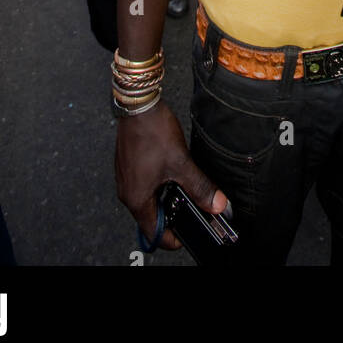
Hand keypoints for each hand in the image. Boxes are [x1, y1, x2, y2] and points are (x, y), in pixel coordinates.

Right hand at [116, 101, 227, 249]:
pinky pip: (144, 185)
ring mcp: (126, 177)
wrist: (139, 105)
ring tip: (183, 188)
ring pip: (148, 200)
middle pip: (151, 217)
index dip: (174, 238)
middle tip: (191, 208)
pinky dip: (159, 185)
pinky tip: (171, 172)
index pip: (154, 233)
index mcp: (136, 198)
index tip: (188, 234)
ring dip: (166, 199)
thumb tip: (216, 204)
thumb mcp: (181, 163)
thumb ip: (200, 187)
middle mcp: (127, 191)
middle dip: (173, 216)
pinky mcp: (128, 165)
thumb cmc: (151, 131)